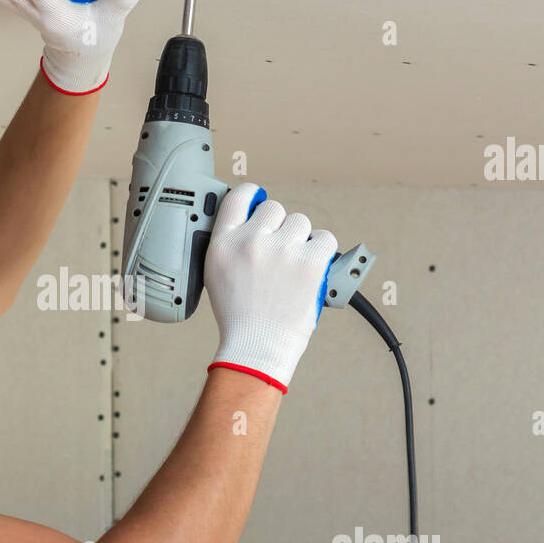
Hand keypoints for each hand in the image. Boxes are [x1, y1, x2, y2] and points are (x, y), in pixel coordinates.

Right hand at [203, 182, 338, 393]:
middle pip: (274, 209)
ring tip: (294, 266)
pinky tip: (312, 268)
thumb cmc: (241, 318)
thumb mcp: (218, 274)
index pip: (238, 198)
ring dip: (302, 240)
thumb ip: (233, 244)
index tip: (259, 199)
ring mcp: (282, 250)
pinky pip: (325, 239)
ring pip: (301, 222)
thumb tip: (256, 222)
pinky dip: (322, 251)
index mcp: (224, 243)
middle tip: (279, 253)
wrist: (257, 347)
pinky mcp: (310, 261)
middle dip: (280, 227)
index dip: (252, 195)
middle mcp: (251, 241)